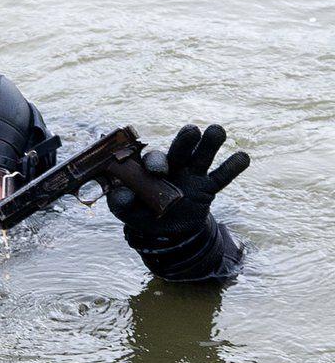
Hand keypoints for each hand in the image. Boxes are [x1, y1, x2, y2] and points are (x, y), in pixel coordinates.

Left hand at [107, 124, 249, 239]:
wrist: (162, 231)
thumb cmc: (139, 212)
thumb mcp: (124, 209)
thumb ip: (120, 200)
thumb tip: (121, 193)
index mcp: (150, 168)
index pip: (153, 159)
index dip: (156, 163)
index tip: (158, 172)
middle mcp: (173, 165)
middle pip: (180, 149)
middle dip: (185, 141)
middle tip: (191, 131)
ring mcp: (192, 175)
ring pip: (202, 156)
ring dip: (210, 143)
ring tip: (217, 131)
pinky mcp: (207, 188)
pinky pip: (221, 177)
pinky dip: (232, 167)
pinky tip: (243, 157)